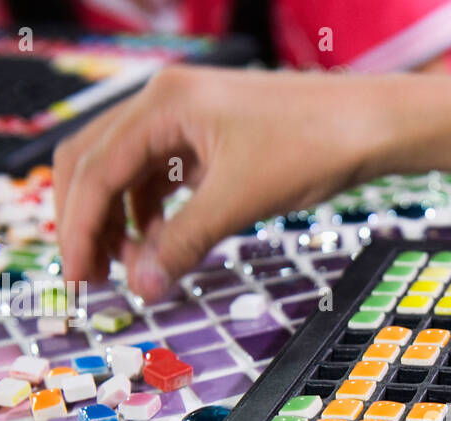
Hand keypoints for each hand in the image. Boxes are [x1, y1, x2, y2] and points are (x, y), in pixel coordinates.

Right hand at [53, 66, 391, 300]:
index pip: (94, 170)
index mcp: (164, 103)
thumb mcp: (240, 200)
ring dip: (120, 221)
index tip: (76, 278)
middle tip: (91, 277)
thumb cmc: (316, 143)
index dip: (78, 230)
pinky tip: (163, 245)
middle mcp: (167, 103)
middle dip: (87, 222)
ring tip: (134, 268)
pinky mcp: (210, 140)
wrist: (374, 125)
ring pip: (126, 173)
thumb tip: (142, 287)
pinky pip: (162, 179)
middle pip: (95, 164)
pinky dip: (154, 214)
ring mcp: (188, 119)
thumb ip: (183, 243)